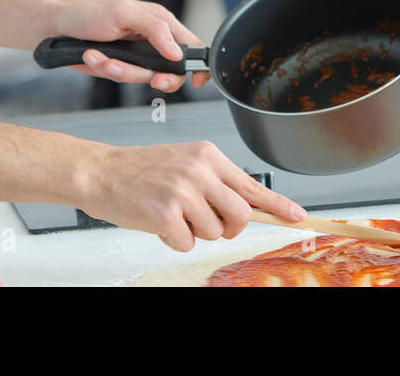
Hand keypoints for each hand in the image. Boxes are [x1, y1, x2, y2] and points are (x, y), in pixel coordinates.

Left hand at [48, 0, 209, 89]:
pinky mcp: (118, 68)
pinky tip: (92, 56)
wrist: (56, 27)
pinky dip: (104, 69)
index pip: (191, 45)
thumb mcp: (124, 13)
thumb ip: (154, 29)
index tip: (198, 80)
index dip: (198, 65)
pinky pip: (120, 78)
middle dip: (160, 78)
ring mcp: (135, 57)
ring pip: (143, 78)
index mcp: (160, 22)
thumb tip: (177, 52)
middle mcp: (151, 41)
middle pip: (172, 71)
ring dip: (120, 70)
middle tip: (154, 80)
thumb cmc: (88, 13)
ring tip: (102, 57)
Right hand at [84, 141, 307, 251]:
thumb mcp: (185, 164)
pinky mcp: (166, 214)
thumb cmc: (141, 170)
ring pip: (214, 232)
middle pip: (240, 215)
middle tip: (206, 222)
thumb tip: (248, 208)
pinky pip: (188, 243)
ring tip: (172, 214)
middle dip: (228, 228)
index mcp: (208, 155)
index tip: (297, 216)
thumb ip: (215, 182)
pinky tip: (159, 223)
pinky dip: (174, 241)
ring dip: (195, 233)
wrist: (101, 172)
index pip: (252, 185)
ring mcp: (183, 191)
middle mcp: (200, 170)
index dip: (278, 205)